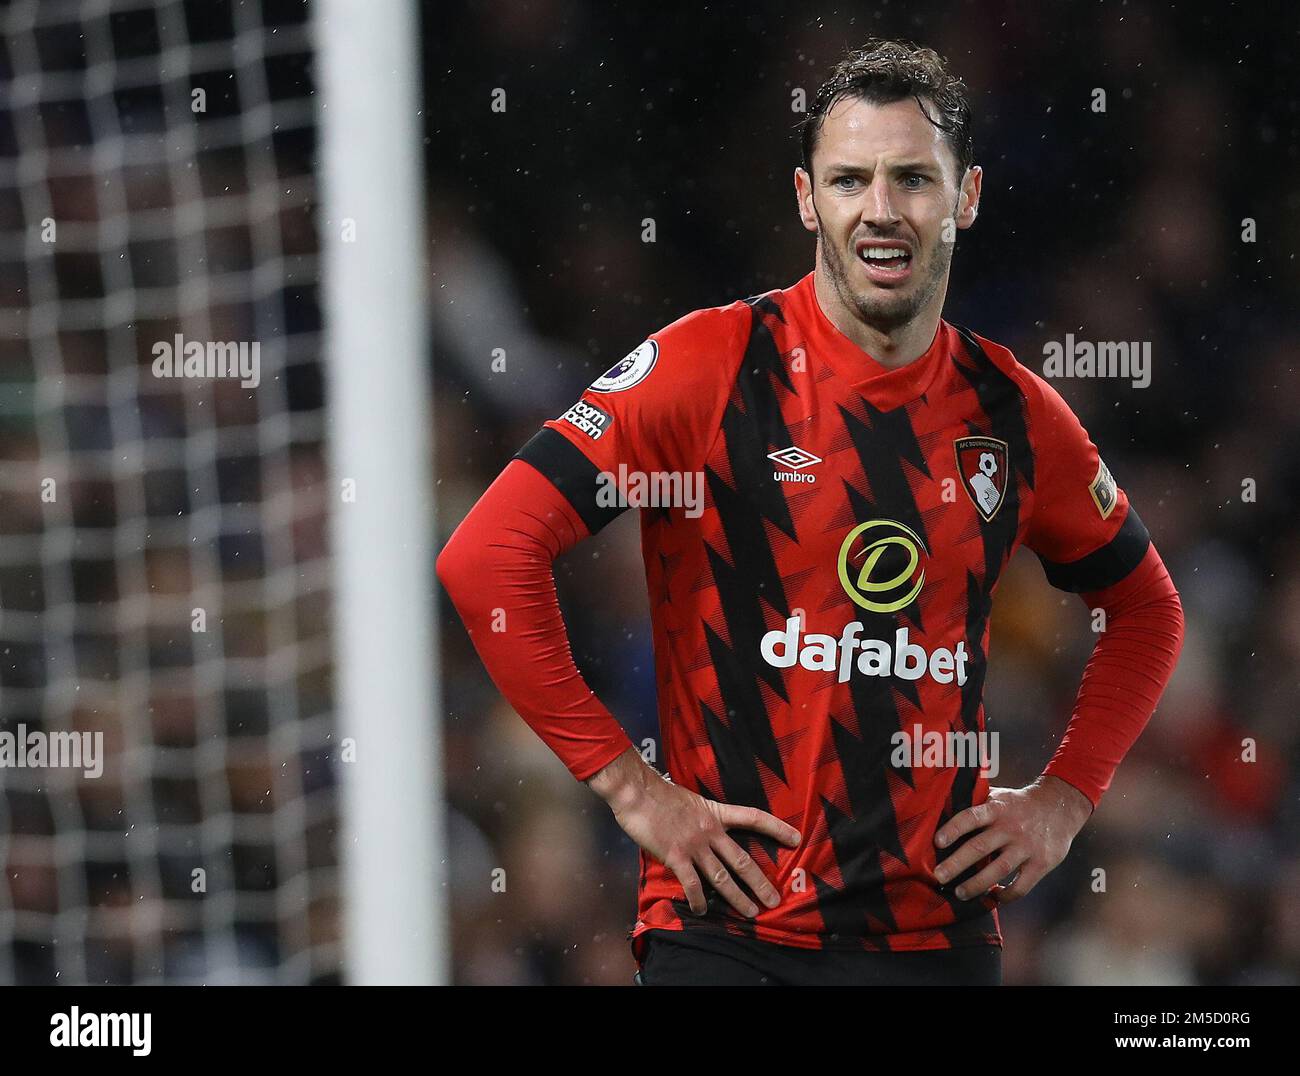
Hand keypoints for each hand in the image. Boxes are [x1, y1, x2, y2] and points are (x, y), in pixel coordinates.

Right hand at [587, 747, 800, 916]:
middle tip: (774, 900)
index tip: (796, 838)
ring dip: (738, 897)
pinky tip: (702, 910)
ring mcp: (694, 845)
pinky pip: (692, 884)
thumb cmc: (659, 794)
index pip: (753, 818)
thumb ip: (701, 818)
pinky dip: (698, 900)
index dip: (776, 828)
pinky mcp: (675, 856)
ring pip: (721, 876)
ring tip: (751, 913)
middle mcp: (710, 831)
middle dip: (760, 882)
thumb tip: (707, 834)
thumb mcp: (690, 801)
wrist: (637, 792)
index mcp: (715, 813)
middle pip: (741, 859)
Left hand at [932, 775, 1093, 903]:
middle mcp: (1011, 827)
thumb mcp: (999, 795)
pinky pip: (1022, 885)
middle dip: (957, 863)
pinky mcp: (1042, 863)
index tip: (937, 842)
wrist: (1061, 806)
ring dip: (977, 884)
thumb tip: (942, 808)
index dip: (953, 829)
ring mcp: (1027, 846)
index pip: (971, 817)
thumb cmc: (1018, 803)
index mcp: (997, 808)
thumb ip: (976, 803)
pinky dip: (1006, 896)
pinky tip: (993, 897)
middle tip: (938, 876)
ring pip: (998, 869)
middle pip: (980, 847)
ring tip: (959, 893)